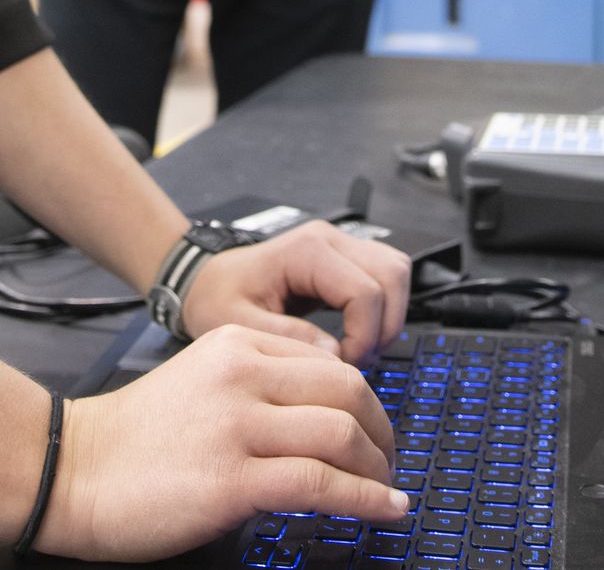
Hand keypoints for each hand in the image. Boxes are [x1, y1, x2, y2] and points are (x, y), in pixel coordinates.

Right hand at [37, 325, 409, 560]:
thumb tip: (317, 423)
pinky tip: (381, 510)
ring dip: (378, 468)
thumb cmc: (128, 439)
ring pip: (342, 432)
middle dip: (383, 430)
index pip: (328, 362)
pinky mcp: (231, 478)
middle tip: (388, 461)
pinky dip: (365, 498)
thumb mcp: (198, 384)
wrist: (68, 470)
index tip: (375, 431)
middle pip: (349, 389)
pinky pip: (321, 483)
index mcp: (235, 346)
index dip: (365, 401)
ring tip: (385, 491)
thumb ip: (255, 390)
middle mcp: (241, 375)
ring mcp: (238, 426)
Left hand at [181, 221, 410, 364]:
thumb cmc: (217, 297)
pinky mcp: (345, 259)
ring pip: (397, 271)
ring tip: (361, 348)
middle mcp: (329, 239)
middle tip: (358, 359)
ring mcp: (341, 245)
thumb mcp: (239, 324)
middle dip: (384, 326)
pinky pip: (385, 275)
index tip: (343, 365)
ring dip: (390, 315)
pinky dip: (384, 307)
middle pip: (392, 275)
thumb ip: (287, 337)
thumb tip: (336, 357)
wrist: (206, 280)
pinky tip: (360, 333)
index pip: (364, 291)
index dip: (363, 336)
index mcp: (306, 251)